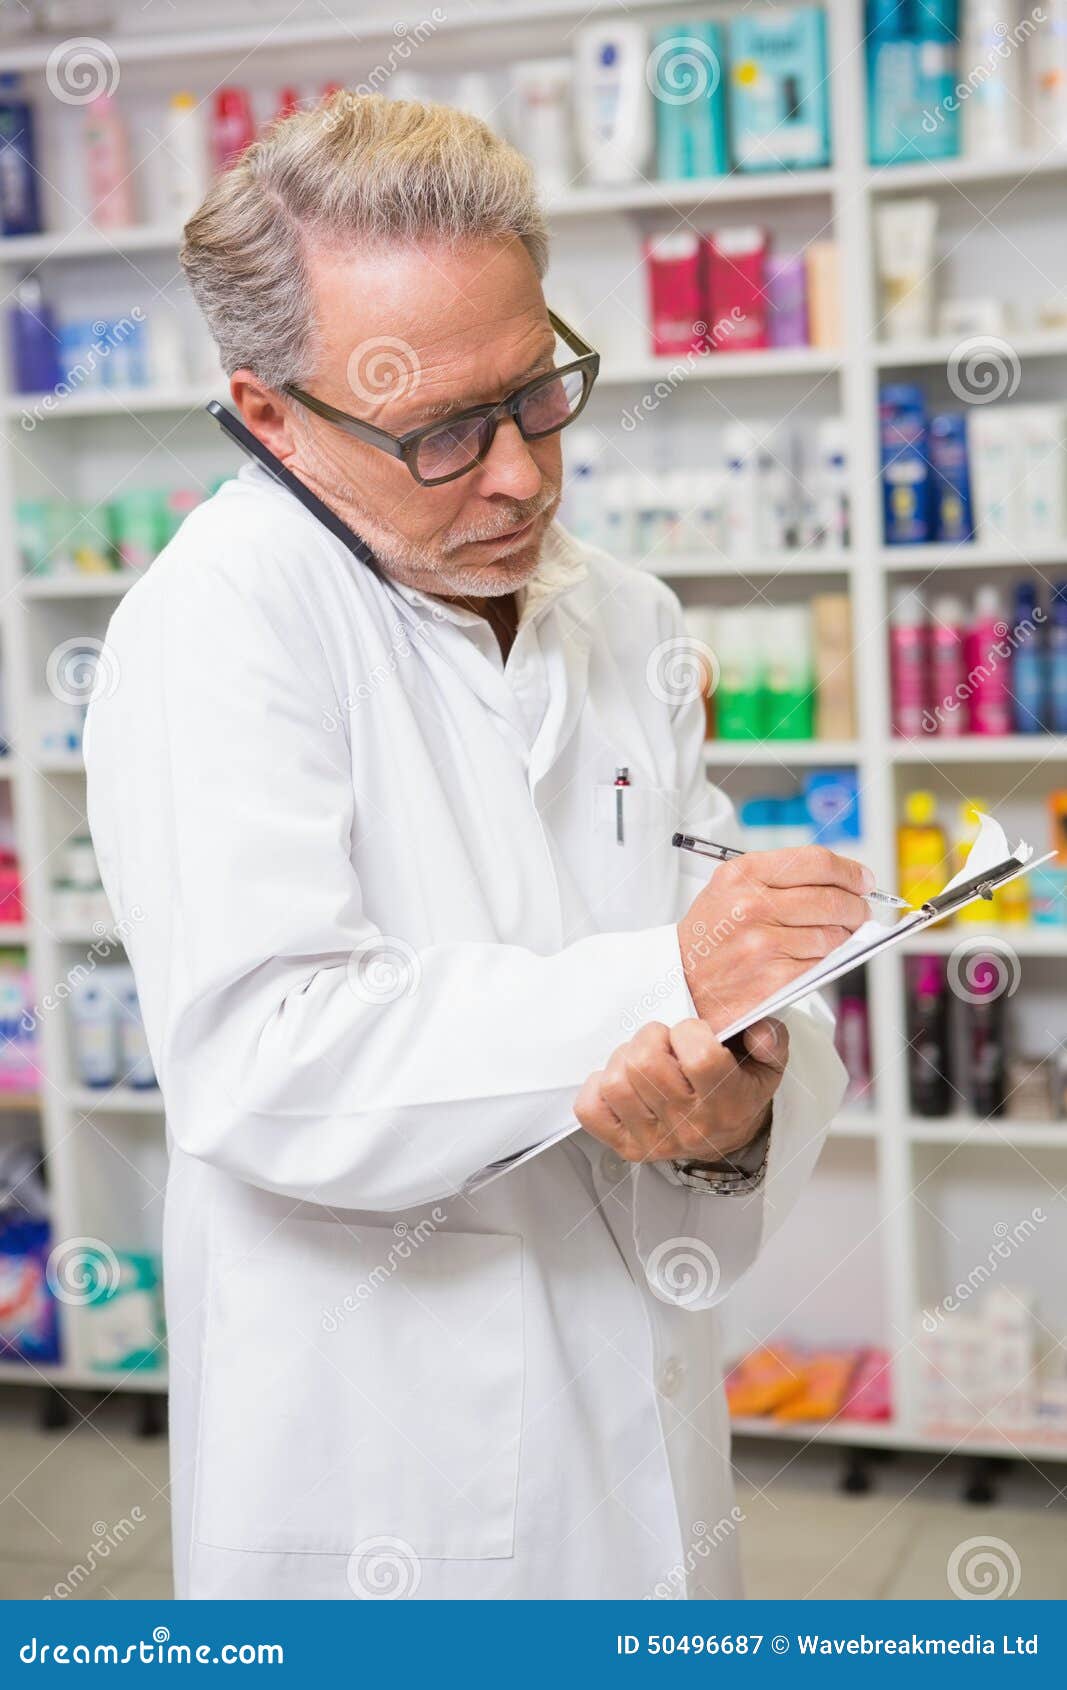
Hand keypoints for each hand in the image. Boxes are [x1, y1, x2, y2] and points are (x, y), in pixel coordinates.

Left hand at [573, 1017, 788, 1164]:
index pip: (698, 1055)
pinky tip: (623, 1084)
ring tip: (644, 1062)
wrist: (726, 1139)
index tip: (693, 1033)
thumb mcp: (767, 1065)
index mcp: (725, 1101)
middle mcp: (688, 1124)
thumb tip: (757, 1029)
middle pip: (645, 1063)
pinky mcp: (627, 1146)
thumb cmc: (739, 1092)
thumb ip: (771, 1040)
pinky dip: (598, 1088)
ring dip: (624, 1060)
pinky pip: (590, 1110)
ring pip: (615, 1082)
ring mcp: (654, 1139)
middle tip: (664, 1043)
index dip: (689, 1031)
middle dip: (650, 1038)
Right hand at [678, 846, 872, 1030]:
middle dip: (856, 907)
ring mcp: (763, 943)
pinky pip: (820, 966)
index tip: (863, 880)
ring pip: (832, 936)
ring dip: (844, 938)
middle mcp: (752, 904)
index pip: (815, 862)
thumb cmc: (709, 935)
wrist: (678, 980)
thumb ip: (778, 879)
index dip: (849, 871)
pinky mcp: (772, 979)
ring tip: (839, 938)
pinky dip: (826, 964)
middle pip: (831, 899)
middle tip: (860, 912)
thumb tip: (840, 883)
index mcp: (743, 874)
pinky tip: (818, 960)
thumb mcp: (729, 888)